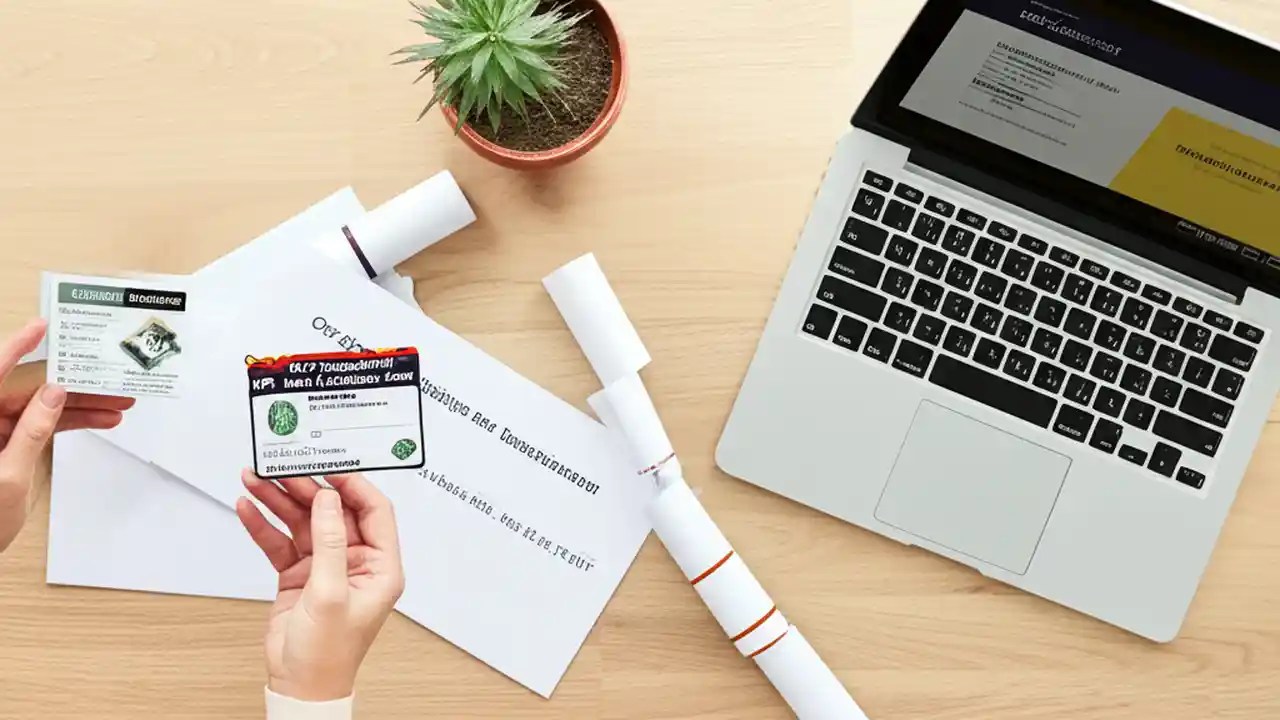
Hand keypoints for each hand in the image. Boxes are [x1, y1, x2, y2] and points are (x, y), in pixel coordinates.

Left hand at [0, 319, 133, 551]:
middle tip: (107, 379)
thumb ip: (32, 432)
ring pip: (40, 408)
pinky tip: (96, 421)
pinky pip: (39, 427)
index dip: (18, 345)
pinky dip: (67, 424)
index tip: (43, 326)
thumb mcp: (8, 477)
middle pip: (27, 390)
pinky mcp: (3, 447)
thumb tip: (53, 396)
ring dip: (78, 406)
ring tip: (115, 405)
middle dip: (72, 384)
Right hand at [236, 470, 404, 701]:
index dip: (352, 485)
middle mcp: (355, 561)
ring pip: (304, 521)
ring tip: (255, 480)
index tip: (329, 465)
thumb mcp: (331, 595)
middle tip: (280, 469)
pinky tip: (248, 508)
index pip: (373, 511)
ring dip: (279, 501)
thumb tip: (329, 501)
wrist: (298, 685)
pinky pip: (282, 540)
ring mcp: (325, 566)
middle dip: (306, 488)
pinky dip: (264, 525)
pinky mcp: (299, 574)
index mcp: (380, 566)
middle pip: (333, 511)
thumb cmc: (328, 654)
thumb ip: (329, 544)